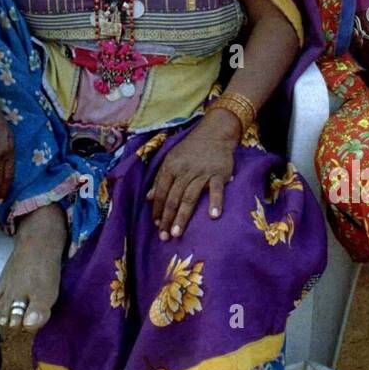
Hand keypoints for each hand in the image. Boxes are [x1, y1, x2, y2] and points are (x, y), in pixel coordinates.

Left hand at [147, 109, 238, 239]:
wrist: (214, 132)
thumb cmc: (191, 149)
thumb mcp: (172, 159)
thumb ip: (161, 178)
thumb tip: (149, 198)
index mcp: (171, 167)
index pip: (161, 192)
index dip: (158, 209)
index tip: (156, 225)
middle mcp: (185, 171)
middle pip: (174, 198)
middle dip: (168, 218)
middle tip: (164, 237)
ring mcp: (202, 173)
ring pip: (190, 197)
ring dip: (183, 216)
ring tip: (178, 233)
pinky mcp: (219, 173)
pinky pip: (217, 190)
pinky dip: (215, 202)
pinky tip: (213, 216)